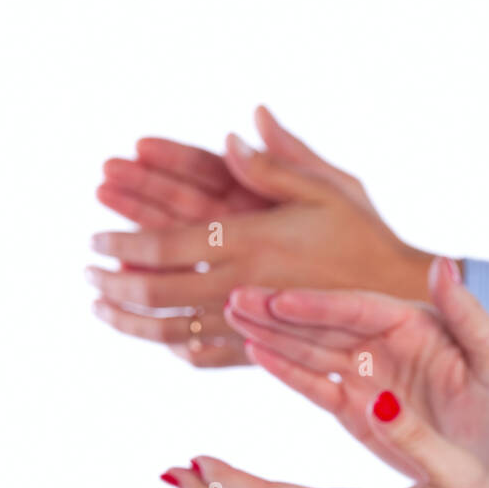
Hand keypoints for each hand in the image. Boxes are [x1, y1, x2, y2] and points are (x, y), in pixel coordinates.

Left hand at [89, 107, 435, 367]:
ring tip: (103, 310)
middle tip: (88, 277)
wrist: (399, 299)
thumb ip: (273, 165)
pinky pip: (207, 354)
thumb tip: (233, 132)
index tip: (96, 241)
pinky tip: (158, 338)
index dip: (124, 244)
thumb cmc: (364, 238)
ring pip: (172, 329)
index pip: (167, 243)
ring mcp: (250, 323)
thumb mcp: (326, 187)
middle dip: (114, 284)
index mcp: (251, 241)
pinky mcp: (262, 350)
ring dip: (130, 321)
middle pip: (158, 290)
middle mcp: (243, 285)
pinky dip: (176, 346)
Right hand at [222, 258, 488, 472]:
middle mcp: (383, 341)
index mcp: (413, 322)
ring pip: (309, 349)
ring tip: (229, 315)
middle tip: (234, 297)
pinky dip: (285, 370)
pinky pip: (314, 385)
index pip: (355, 307)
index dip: (317, 304)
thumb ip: (469, 314)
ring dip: (271, 334)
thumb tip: (442, 264)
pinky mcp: (356, 408)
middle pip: (322, 322)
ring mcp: (366, 373)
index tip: (279, 299)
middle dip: (278, 311)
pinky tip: (252, 352)